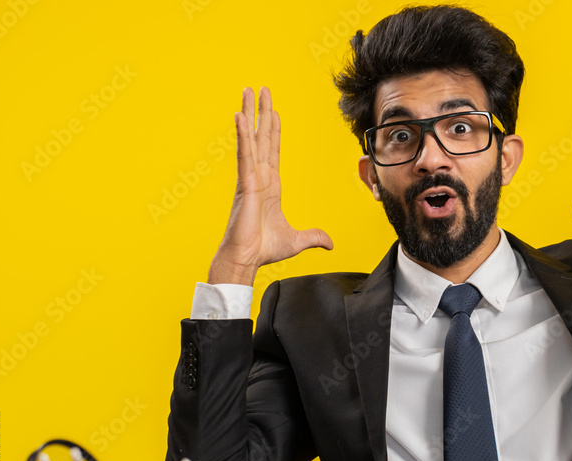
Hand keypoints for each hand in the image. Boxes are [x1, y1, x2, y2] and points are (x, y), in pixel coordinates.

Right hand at [209, 86, 332, 284]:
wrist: (247, 259)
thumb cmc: (263, 249)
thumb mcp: (297, 240)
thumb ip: (314, 237)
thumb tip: (330, 243)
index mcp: (270, 185)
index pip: (272, 150)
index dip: (273, 130)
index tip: (272, 111)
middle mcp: (259, 176)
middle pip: (261, 136)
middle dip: (261, 112)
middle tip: (259, 89)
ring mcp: (251, 178)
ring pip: (252, 138)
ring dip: (250, 113)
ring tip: (248, 91)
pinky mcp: (246, 184)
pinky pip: (245, 154)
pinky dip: (243, 135)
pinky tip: (241, 116)